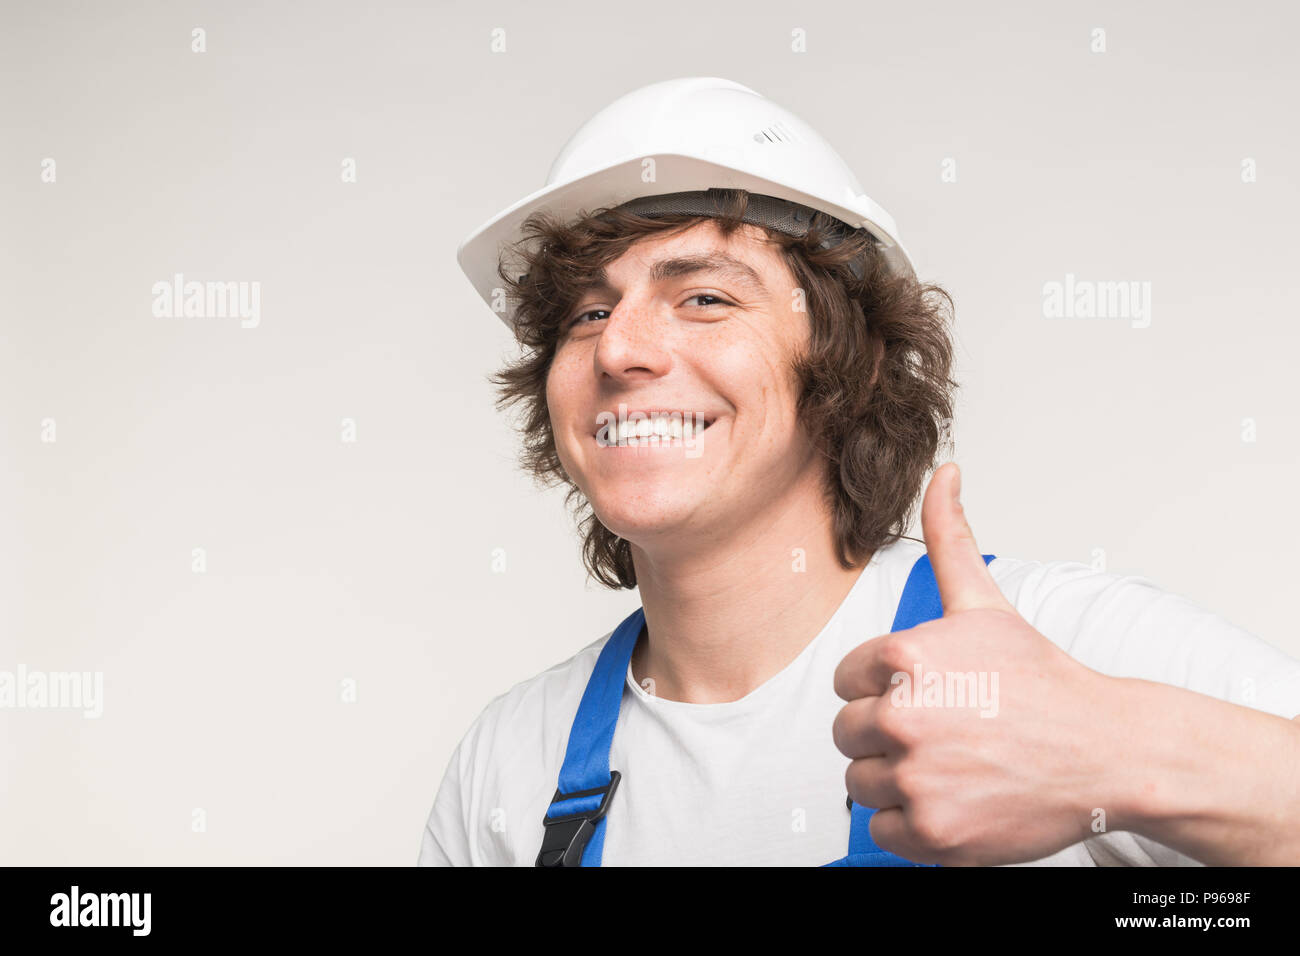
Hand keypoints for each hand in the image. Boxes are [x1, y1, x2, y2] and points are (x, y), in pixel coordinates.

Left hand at [831, 462, 1120, 864]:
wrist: (1105, 751)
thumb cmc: (1040, 680)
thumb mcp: (984, 603)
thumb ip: (949, 537)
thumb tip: (944, 472)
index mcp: (903, 658)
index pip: (845, 681)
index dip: (881, 689)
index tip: (926, 696)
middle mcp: (902, 716)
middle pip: (848, 732)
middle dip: (885, 734)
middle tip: (942, 733)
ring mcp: (916, 777)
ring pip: (861, 781)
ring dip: (897, 779)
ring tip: (950, 765)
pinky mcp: (930, 832)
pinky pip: (881, 829)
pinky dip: (910, 824)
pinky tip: (951, 799)